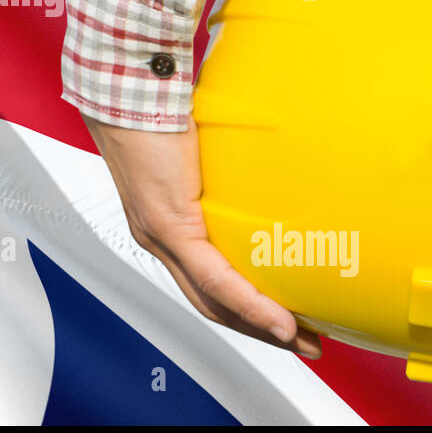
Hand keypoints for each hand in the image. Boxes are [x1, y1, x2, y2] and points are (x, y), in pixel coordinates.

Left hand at [83, 113, 321, 358]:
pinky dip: (250, 304)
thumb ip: (225, 162)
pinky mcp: (170, 225)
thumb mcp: (200, 146)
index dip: (244, 309)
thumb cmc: (158, 106)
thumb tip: (268, 153)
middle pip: (211, 304)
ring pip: (213, 302)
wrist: (128, 89)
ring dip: (261, 328)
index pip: (204, 283)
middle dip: (259, 331)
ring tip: (301, 341)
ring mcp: (161, 236)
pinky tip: (280, 321)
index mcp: (164, 225)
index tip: (282, 321)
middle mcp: (159, 240)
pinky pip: (214, 277)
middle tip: (303, 342)